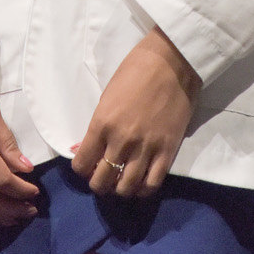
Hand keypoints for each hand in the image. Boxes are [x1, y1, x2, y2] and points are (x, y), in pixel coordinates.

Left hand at [72, 28, 200, 199]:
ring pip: (127, 187)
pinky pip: (152, 184)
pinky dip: (143, 190)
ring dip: (120, 190)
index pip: (82, 163)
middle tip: (103, 177)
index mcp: (102, 124)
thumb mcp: (107, 97)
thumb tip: (83, 148)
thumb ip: (97, 127)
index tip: (87, 165)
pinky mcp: (167, 152)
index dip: (82, 169)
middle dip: (99, 184)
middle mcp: (121, 141)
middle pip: (102, 181)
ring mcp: (145, 148)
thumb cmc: (135, 72)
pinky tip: (140, 184)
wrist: (172, 63)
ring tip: (121, 183)